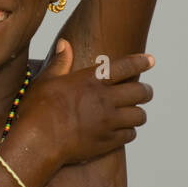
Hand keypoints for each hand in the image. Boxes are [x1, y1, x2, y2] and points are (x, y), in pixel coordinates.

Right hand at [21, 40, 154, 166]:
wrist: (38, 142)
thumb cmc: (37, 110)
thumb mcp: (45, 81)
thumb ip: (59, 62)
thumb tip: (64, 44)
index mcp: (91, 81)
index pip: (124, 68)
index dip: (140, 62)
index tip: (150, 60)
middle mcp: (105, 100)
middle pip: (140, 92)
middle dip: (145, 91)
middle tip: (144, 91)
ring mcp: (108, 122)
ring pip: (140, 115)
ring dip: (138, 112)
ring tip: (134, 112)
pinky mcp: (108, 141)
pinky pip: (130, 135)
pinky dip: (129, 131)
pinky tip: (123, 130)